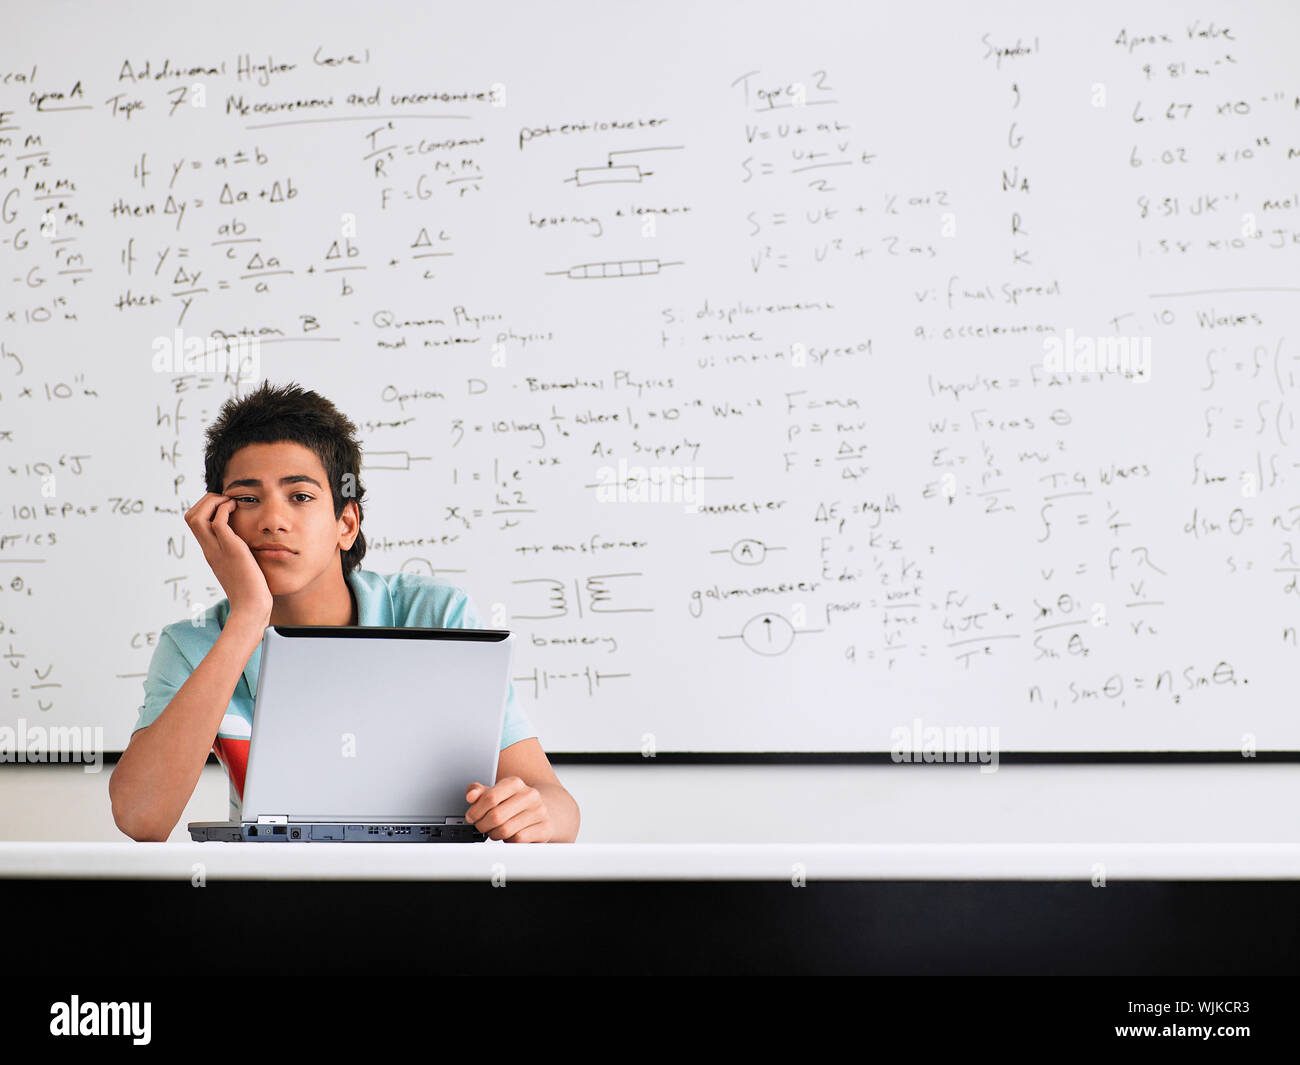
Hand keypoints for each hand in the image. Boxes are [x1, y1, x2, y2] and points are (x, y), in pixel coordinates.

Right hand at [184, 492, 272, 626]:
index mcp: (210, 551)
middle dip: (205, 500)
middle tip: (225, 499)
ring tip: (230, 502)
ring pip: (197, 517)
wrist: (251, 606)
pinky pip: (218, 522)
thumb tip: (247, 543)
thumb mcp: (239, 565)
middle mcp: (209, 549)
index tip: (223, 504)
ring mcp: (217, 549)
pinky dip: (224, 509)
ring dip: (212, 502)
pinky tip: (237, 509)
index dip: (205, 507)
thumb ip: (237, 552)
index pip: (194, 522)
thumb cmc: (250, 589)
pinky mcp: (231, 549)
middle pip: (190, 516)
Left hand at [465, 777, 553, 841]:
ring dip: (494, 834)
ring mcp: (539, 811)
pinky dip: (509, 840)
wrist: (542, 810)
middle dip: (483, 825)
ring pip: (505, 830)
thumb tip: (471, 795)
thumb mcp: (495, 794)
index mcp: (515, 783)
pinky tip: (509, 835)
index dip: (476, 811)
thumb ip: (479, 792)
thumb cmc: (513, 803)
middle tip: (481, 826)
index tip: (471, 817)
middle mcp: (529, 795)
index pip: (490, 797)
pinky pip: (518, 839)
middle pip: (496, 816)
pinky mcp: (544, 828)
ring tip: (495, 831)